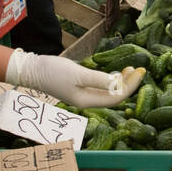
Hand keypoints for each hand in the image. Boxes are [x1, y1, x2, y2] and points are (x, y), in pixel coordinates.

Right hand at [5, 50, 143, 107]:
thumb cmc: (52, 72)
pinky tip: (116, 73)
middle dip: (128, 84)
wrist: (32, 70)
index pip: (116, 97)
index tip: (140, 72)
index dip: (130, 86)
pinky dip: (110, 80)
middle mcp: (87, 101)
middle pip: (114, 96)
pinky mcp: (80, 88)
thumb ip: (98, 79)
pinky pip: (101, 87)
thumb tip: (117, 83)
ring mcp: (83, 95)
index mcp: (86, 101)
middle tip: (139, 69)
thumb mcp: (78, 74)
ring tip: (130, 69)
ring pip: (108, 92)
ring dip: (121, 81)